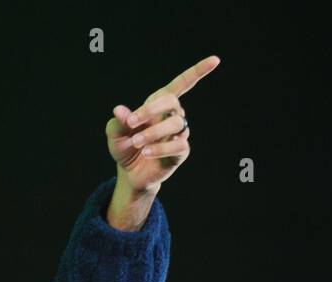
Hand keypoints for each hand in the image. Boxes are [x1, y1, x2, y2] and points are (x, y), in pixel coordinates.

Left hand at [105, 55, 219, 190]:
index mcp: (160, 103)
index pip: (182, 83)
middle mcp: (173, 115)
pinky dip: (160, 148)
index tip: (215, 60)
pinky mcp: (181, 152)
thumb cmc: (125, 146)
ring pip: (176, 124)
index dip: (198, 72)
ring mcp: (179, 133)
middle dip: (151, 110)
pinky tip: (147, 152)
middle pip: (173, 102)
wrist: (130, 172)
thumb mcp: (116, 133)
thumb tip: (120, 111)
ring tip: (136, 143)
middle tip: (131, 123)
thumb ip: (119, 122)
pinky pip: (178, 146)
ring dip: (153, 132)